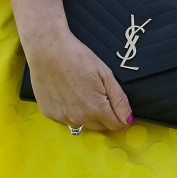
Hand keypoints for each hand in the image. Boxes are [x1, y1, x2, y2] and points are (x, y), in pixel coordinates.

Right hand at [7, 0, 131, 133]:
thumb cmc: (77, 57)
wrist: (47, 49)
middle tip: (97, 93)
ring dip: (85, 114)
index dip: (121, 118)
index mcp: (96, 109)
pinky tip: (66, 94)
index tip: (117, 108)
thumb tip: (129, 120)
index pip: (116, 126)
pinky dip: (69, 111)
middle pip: (100, 127)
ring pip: (82, 123)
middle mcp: (79, 118)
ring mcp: (62, 117)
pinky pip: (65, 119)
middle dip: (103, 115)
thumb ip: (120, 101)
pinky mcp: (49, 114)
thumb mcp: (106, 75)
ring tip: (79, 91)